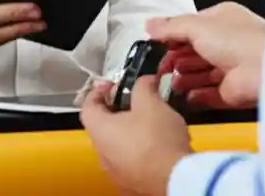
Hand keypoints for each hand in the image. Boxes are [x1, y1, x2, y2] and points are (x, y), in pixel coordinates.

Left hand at [80, 77, 190, 195]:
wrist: (177, 178)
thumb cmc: (159, 141)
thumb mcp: (151, 102)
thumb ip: (143, 86)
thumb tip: (145, 81)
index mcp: (99, 130)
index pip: (87, 106)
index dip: (98, 92)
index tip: (111, 86)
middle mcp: (102, 153)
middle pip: (102, 127)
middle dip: (117, 112)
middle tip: (134, 103)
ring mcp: (116, 172)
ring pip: (117, 147)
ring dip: (130, 134)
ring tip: (151, 126)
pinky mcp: (132, 185)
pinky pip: (131, 164)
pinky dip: (140, 153)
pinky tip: (158, 148)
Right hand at [147, 2, 264, 109]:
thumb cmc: (243, 40)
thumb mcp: (196, 25)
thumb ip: (171, 26)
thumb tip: (151, 25)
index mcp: (221, 21)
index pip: (191, 28)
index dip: (173, 37)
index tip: (156, 45)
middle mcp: (227, 44)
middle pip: (193, 53)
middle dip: (175, 60)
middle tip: (159, 67)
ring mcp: (231, 69)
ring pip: (200, 75)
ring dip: (183, 79)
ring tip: (169, 82)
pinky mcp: (232, 92)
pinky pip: (210, 95)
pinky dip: (197, 96)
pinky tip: (186, 96)